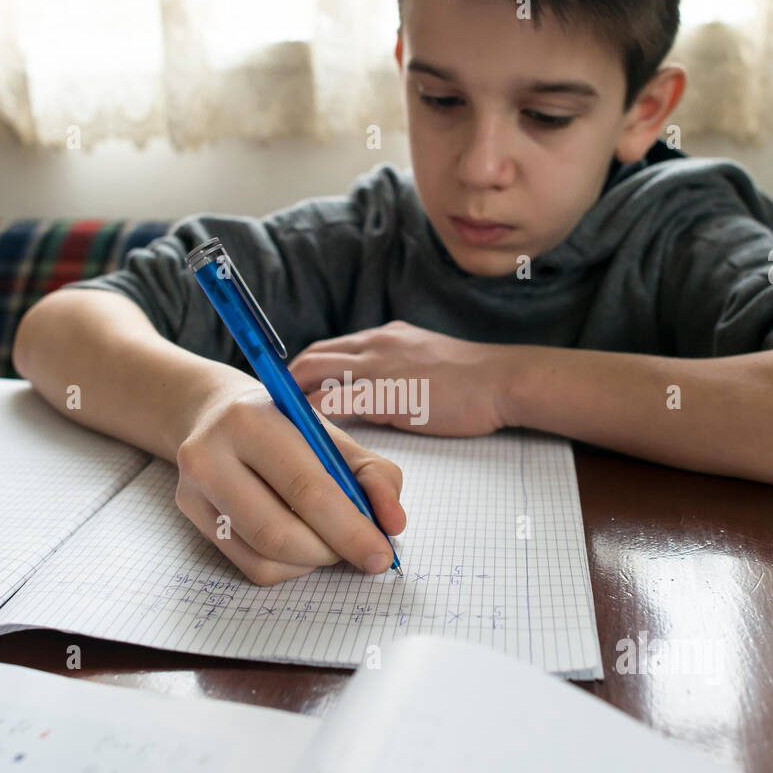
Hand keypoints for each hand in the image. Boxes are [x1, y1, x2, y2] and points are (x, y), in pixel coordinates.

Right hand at [175, 374, 404, 585]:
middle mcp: (210, 455)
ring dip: (312, 562)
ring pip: (264, 557)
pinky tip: (300, 543)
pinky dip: (289, 567)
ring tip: (329, 541)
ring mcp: (193, 490)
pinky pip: (251, 567)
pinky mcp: (191, 516)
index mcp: (252, 421)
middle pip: (279, 533)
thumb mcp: (333, 437)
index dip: (350, 529)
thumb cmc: (285, 429)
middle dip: (331, 552)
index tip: (382, 553)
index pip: (307, 489)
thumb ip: (374, 476)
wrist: (216, 415)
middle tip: (359, 551)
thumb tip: (393, 524)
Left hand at [289, 322, 511, 435]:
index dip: (304, 368)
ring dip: (291, 398)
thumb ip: (397, 368)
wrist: (500, 380)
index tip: (288, 389)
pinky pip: (335, 402)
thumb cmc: (474, 380)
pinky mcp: (385, 393)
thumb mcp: (425, 361)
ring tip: (277, 424)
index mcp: (384, 337)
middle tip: (271, 409)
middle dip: (287, 381)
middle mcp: (374, 345)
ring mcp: (378, 366)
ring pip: (315, 375)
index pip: (330, 347)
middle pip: (312, 357)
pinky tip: (303, 434)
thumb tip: (378, 389)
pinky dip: (313, 416)